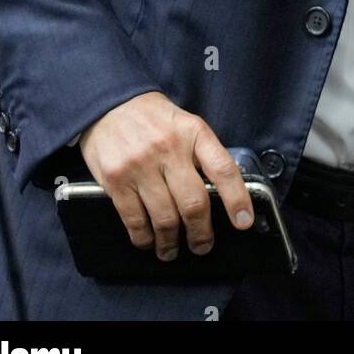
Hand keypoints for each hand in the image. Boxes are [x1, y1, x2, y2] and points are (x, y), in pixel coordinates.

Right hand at [79, 91, 254, 260]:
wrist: (109, 103)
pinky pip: (135, 220)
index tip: (243, 222)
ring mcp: (141, 165)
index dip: (237, 199)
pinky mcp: (116, 179)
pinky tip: (148, 241)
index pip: (223, 169)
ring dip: (171, 242)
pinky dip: (144, 238)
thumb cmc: (153, 117)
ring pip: (165, 218)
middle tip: (202, 245)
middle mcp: (169, 148)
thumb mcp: (185, 123)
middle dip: (201, 233)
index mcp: (193, 132)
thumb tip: (221, 193)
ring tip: (172, 249)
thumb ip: (201, 153)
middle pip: (193, 203)